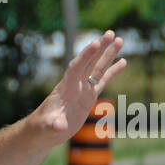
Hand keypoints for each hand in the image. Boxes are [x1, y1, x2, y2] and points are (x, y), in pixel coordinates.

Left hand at [31, 30, 126, 144]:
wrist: (43, 131)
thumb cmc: (42, 128)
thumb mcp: (47, 127)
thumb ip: (54, 125)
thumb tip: (59, 126)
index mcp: (65, 89)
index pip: (76, 68)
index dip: (85, 56)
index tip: (95, 43)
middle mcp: (75, 85)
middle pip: (88, 63)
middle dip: (99, 48)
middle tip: (110, 33)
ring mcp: (83, 90)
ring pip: (97, 68)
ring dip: (108, 54)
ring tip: (120, 40)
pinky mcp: (89, 97)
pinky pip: (103, 81)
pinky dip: (113, 72)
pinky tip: (123, 61)